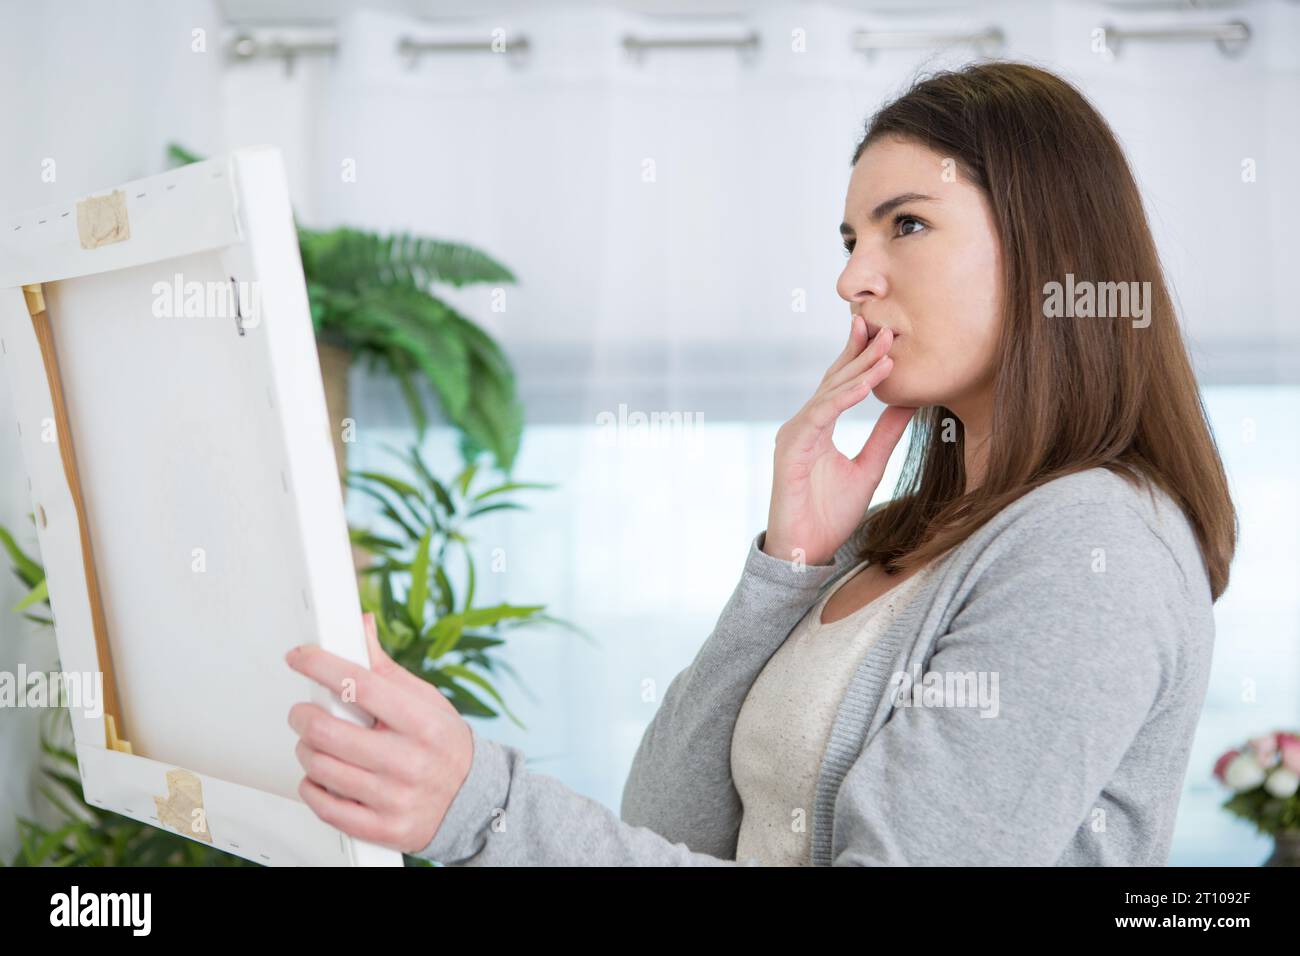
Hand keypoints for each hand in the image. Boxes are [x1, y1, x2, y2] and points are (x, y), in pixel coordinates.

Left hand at [285, 612, 472, 854]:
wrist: (471, 801)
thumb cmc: (443, 745)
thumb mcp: (425, 700)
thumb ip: (385, 667)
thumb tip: (361, 625)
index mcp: (422, 723)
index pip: (359, 685)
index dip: (320, 665)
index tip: (300, 656)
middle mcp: (408, 761)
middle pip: (327, 731)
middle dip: (302, 715)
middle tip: (302, 711)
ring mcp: (393, 798)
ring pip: (319, 767)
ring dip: (305, 749)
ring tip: (315, 743)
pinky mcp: (380, 828)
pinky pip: (323, 805)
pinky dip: (311, 786)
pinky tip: (320, 775)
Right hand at [762, 315, 916, 566]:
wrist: (806, 550)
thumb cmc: (828, 515)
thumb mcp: (869, 468)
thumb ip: (884, 436)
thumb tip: (908, 404)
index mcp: (818, 427)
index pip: (840, 384)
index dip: (860, 357)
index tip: (885, 333)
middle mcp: (803, 424)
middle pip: (834, 380)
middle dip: (860, 353)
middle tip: (887, 327)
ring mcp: (794, 435)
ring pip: (828, 394)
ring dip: (858, 372)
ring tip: (886, 353)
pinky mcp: (791, 450)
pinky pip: (820, 417)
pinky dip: (843, 399)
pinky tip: (866, 386)